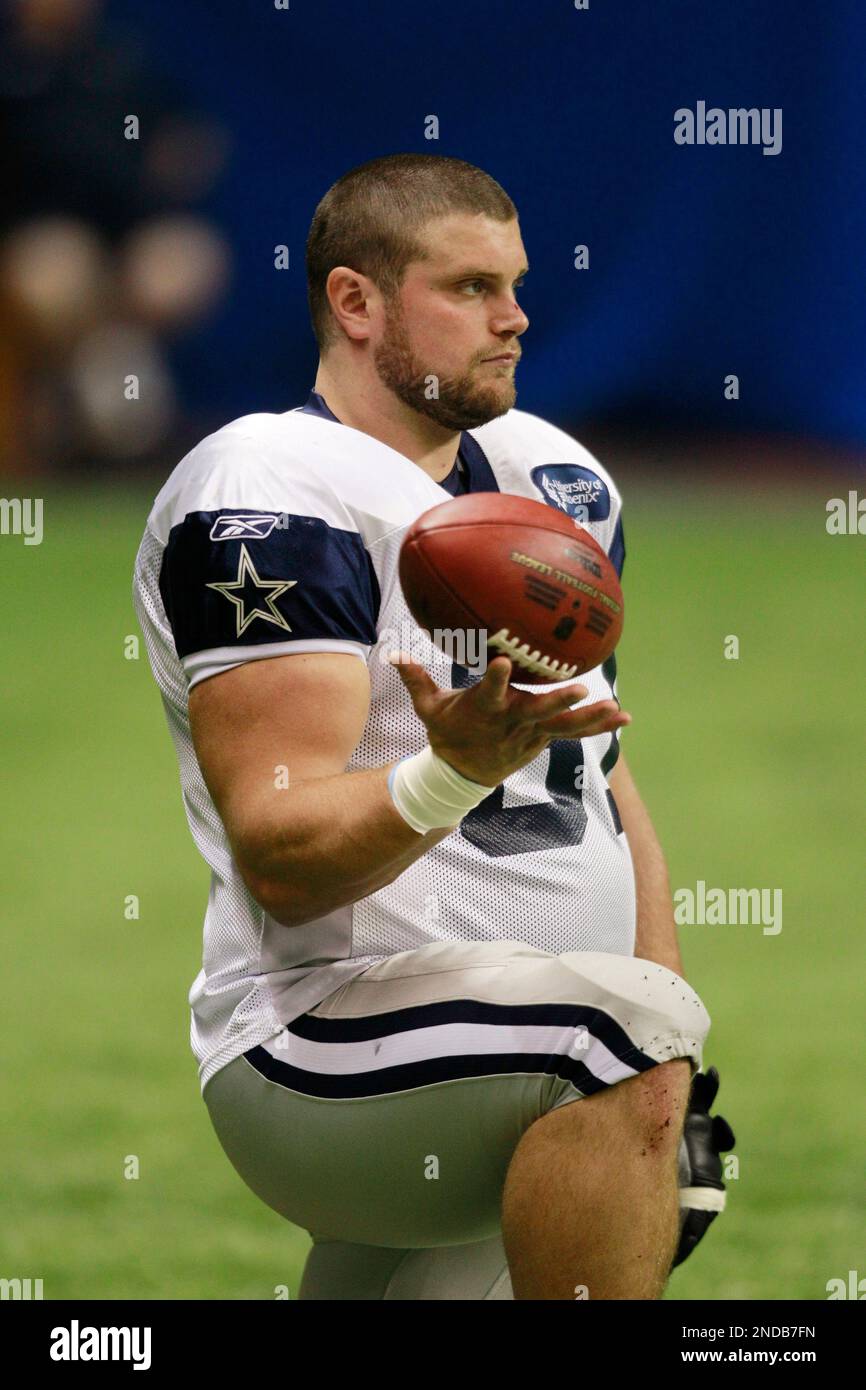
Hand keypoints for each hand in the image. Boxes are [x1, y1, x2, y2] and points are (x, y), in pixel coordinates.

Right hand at [390, 653, 630, 785]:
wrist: (460, 774)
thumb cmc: (445, 732)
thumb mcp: (427, 708)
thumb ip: (415, 679)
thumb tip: (392, 655)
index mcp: (484, 709)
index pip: (489, 692)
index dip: (494, 679)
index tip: (500, 661)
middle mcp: (511, 722)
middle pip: (537, 711)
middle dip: (558, 701)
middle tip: (581, 689)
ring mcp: (531, 733)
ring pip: (563, 726)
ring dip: (590, 719)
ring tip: (616, 709)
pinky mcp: (543, 739)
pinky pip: (574, 733)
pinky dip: (598, 727)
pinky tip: (624, 718)